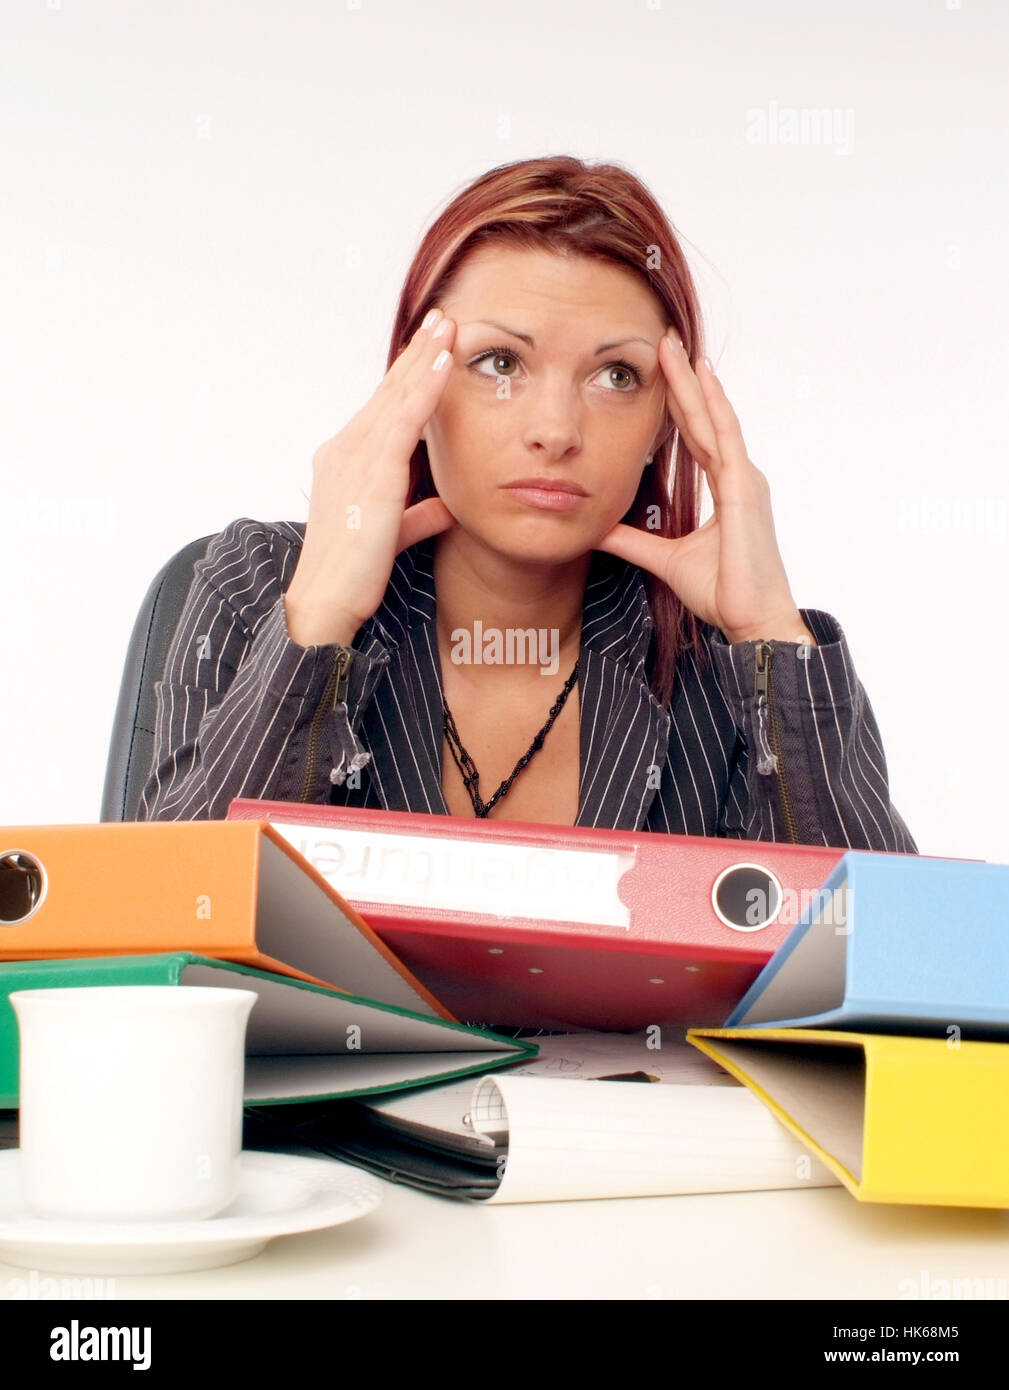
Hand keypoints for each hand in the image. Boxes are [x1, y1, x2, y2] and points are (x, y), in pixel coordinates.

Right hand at [285, 307, 458, 645]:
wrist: (326, 600)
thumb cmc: (354, 574)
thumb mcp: (393, 536)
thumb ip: (419, 516)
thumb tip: (448, 507)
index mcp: (346, 461)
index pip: (383, 408)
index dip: (408, 376)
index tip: (431, 346)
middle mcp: (345, 449)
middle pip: (388, 390)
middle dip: (417, 352)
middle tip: (442, 318)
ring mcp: (356, 457)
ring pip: (396, 395)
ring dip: (424, 357)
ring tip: (448, 325)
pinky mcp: (373, 473)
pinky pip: (404, 418)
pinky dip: (426, 387)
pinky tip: (444, 362)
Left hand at [595, 336, 804, 643]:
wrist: (752, 618)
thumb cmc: (722, 592)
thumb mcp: (664, 559)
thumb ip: (633, 541)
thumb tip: (598, 529)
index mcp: (726, 489)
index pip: (696, 437)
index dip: (679, 404)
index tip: (660, 374)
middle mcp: (739, 477)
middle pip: (704, 418)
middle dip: (683, 380)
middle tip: (663, 342)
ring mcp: (745, 479)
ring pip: (712, 418)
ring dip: (692, 382)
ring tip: (673, 347)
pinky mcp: (744, 488)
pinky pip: (724, 438)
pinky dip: (713, 406)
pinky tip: (701, 378)